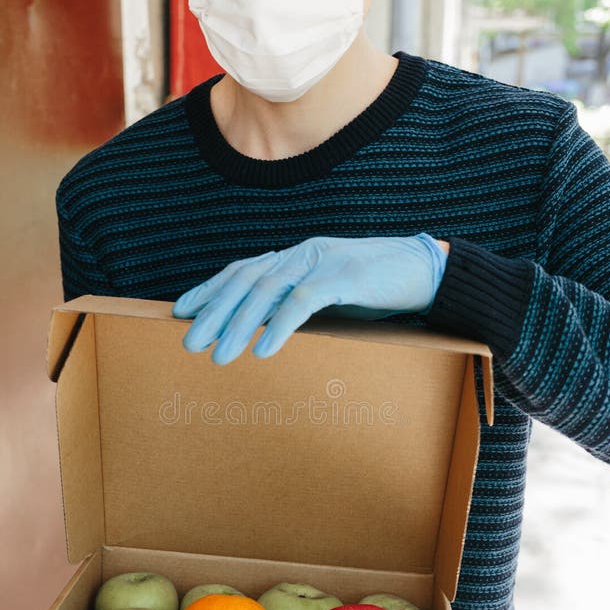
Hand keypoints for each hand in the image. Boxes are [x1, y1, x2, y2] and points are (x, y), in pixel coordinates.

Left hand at [172, 233, 447, 364]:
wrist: (427, 271)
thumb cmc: (377, 288)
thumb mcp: (330, 294)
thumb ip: (298, 302)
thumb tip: (262, 326)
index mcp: (296, 257)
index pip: (243, 269)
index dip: (210, 288)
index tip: (182, 310)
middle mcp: (302, 254)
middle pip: (246, 279)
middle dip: (214, 311)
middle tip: (189, 341)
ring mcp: (323, 261)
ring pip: (268, 289)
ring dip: (239, 324)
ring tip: (220, 355)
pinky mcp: (346, 277)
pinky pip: (305, 300)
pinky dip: (280, 324)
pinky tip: (264, 349)